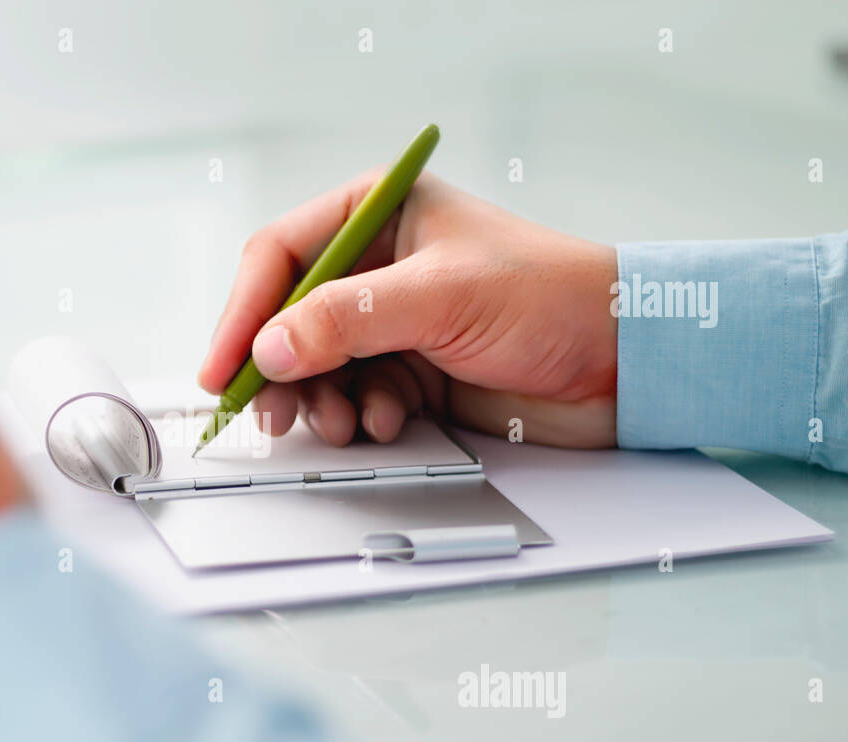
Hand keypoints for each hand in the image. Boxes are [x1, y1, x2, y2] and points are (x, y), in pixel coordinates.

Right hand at [198, 171, 618, 447]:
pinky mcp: (410, 371)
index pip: (281, 256)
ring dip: (321, 400)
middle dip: (279, 369)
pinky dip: (359, 415)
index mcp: (379, 215)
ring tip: (342, 421)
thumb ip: (349, 319)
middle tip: (270, 411)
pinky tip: (387, 420)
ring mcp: (393, 322)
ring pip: (317, 366)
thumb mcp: (442, 296)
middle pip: (289, 319)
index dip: (245, 311)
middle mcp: (377, 267)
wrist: (621, 363)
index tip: (227, 364)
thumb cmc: (552, 297)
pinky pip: (354, 395)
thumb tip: (272, 347)